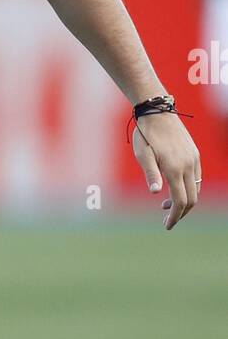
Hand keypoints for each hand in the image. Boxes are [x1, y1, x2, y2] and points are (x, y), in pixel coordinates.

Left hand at [132, 114, 201, 229]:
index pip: (179, 201)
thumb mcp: (143, 155)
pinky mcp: (195, 154)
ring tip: (165, 204)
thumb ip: (151, 174)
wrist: (158, 112)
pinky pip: (196, 178)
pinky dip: (188, 188)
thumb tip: (155, 193)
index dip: (175, 216)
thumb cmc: (146, 134)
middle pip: (191, 199)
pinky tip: (174, 188)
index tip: (167, 226)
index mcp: (174, 168)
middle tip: (166, 220)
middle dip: (180, 212)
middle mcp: (188, 165)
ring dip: (183, 201)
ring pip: (195, 189)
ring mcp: (194, 159)